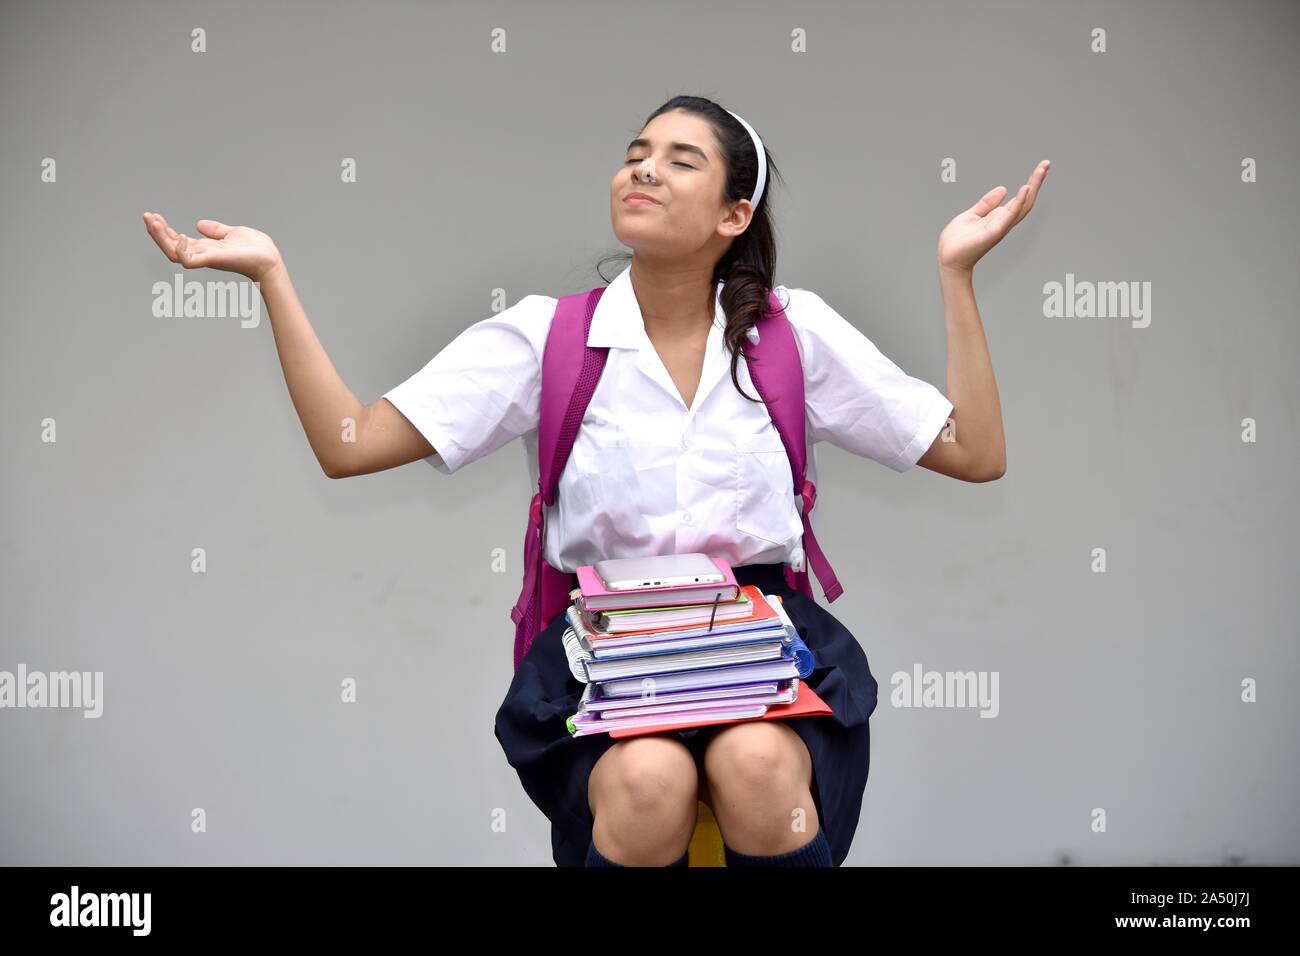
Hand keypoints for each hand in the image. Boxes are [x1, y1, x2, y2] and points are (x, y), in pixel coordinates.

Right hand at [142, 212, 282, 282]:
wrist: (270, 259)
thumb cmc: (255, 249)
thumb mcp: (231, 233)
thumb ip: (215, 230)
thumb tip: (199, 223)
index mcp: (205, 248)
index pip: (177, 240)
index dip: (164, 230)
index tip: (154, 216)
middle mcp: (202, 255)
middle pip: (170, 247)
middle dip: (156, 233)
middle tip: (147, 217)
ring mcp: (206, 259)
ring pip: (174, 254)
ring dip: (161, 238)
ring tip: (154, 222)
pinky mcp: (213, 261)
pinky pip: (189, 261)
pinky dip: (181, 250)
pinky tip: (180, 235)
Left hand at [936, 160, 1049, 273]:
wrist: (949, 258)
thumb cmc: (958, 241)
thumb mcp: (972, 215)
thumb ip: (987, 203)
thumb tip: (1004, 189)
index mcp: (999, 217)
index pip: (1020, 198)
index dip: (1031, 182)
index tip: (1041, 167)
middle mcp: (1004, 221)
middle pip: (1027, 200)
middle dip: (1037, 181)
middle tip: (1046, 164)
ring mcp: (1001, 226)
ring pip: (1023, 205)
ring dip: (1033, 187)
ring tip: (1041, 170)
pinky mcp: (994, 231)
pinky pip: (1010, 215)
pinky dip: (1019, 202)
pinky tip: (1025, 188)